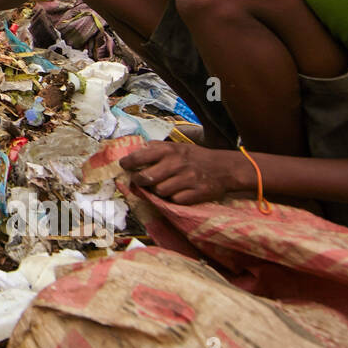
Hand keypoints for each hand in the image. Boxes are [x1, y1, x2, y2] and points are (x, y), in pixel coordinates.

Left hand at [119, 142, 247, 204]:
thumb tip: (132, 153)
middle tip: (141, 181)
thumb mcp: (175, 146)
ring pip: (159, 192)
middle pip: (145, 178)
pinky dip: (173, 199)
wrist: (224, 167)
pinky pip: (175, 201)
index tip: (124, 166)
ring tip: (164, 186)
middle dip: (139, 181)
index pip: (138, 157)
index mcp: (168, 150)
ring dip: (158, 191)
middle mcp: (177, 163)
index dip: (127, 163)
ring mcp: (187, 179)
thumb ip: (155, 148)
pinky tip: (178, 192)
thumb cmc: (194, 157)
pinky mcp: (197, 193)